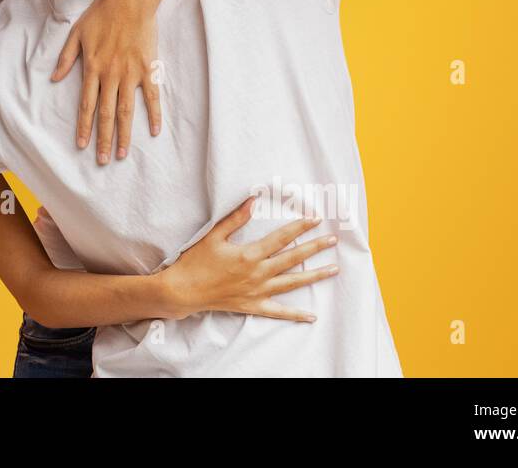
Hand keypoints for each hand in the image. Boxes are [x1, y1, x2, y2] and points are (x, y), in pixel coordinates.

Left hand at [51, 0, 160, 164]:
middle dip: (103, 140)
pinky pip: (152, 96)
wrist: (130, 0)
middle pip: (106, 114)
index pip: (86, 105)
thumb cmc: (101, 14)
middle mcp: (111, 75)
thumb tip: (54, 78)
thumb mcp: (76, 34)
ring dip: (124, 134)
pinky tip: (154, 131)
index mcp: (92, 68)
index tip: (81, 145)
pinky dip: (154, 114)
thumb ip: (65, 58)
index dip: (84, 127)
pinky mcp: (148, 69)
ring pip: (127, 110)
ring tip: (123, 154)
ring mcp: (131, 74)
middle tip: (102, 161)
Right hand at [159, 196, 339, 321]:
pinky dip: (295, 315)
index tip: (315, 219)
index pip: (281, 237)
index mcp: (250, 254)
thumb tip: (253, 201)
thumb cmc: (196, 261)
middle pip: (293, 258)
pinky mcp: (253, 306)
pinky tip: (311, 316)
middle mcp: (258, 273)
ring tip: (334, 269)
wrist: (184, 290)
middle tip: (333, 239)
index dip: (299, 226)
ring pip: (292, 283)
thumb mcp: (214, 235)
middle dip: (315, 247)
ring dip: (314, 276)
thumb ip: (236, 218)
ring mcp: (257, 291)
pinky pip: (278, 312)